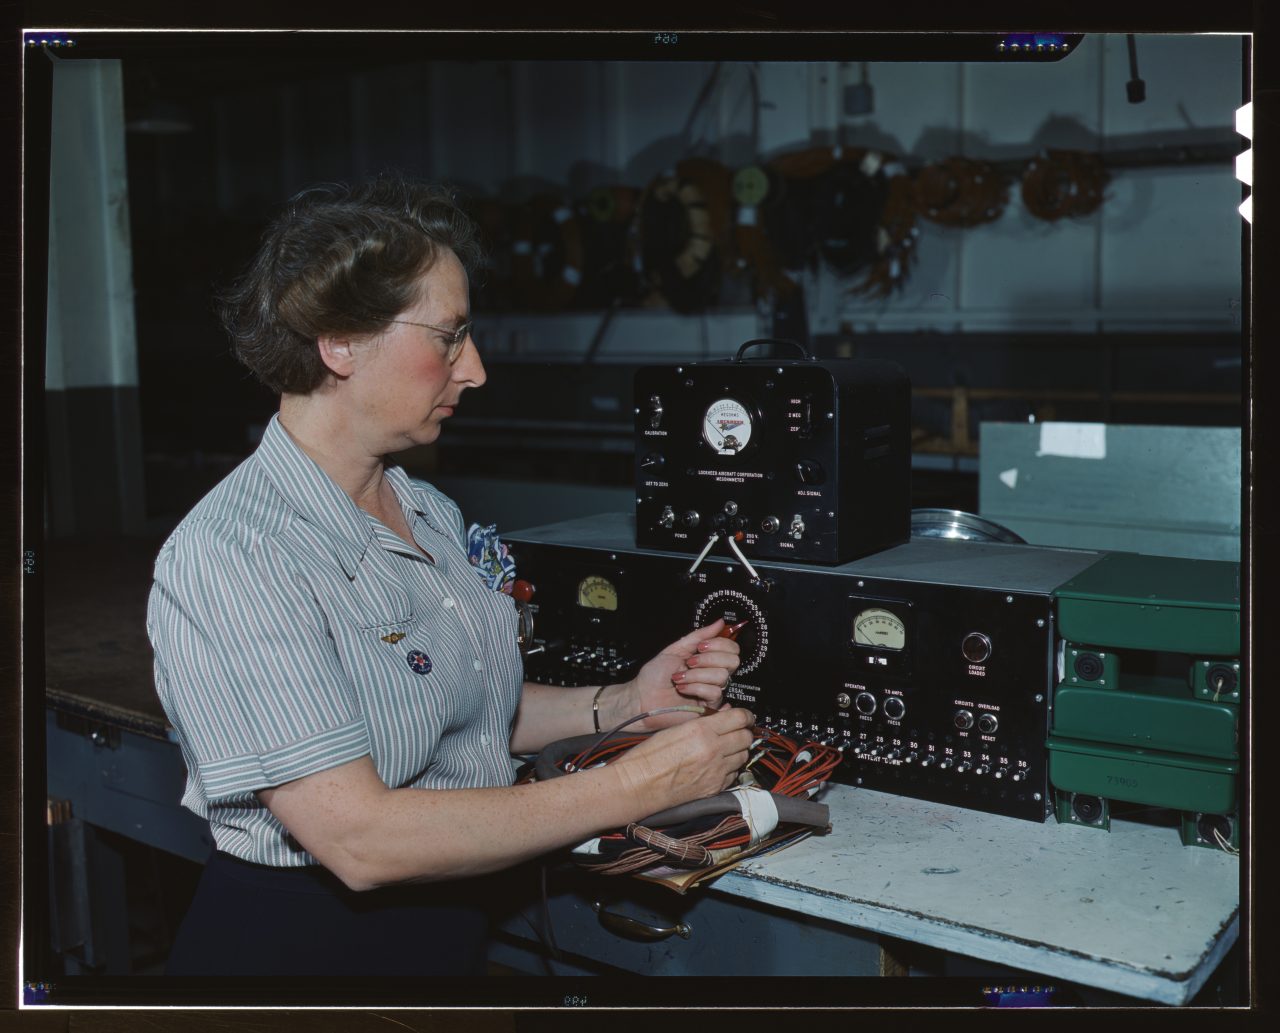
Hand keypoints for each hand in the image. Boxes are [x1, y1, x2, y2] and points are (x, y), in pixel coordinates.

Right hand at [610, 706, 755, 814]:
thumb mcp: (675, 729)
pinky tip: (718, 765)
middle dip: (743, 732)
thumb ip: (702, 724)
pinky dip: (730, 768)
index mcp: (701, 730)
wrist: (638, 785)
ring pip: (743, 756)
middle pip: (746, 737)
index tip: (744, 716)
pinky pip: (734, 775)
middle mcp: (713, 750)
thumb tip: (720, 720)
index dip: (745, 715)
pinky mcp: (714, 788)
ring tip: (726, 749)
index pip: (739, 717)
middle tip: (737, 731)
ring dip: (738, 751)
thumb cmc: (648, 757)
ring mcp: (716, 771)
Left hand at [615, 619, 740, 730]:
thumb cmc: (655, 674)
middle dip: (709, 658)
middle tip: (689, 662)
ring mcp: (712, 690)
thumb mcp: (677, 648)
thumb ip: (699, 635)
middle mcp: (713, 674)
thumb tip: (720, 622)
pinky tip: (682, 689)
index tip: (700, 646)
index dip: (720, 644)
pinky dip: (694, 687)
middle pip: (733, 661)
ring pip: (722, 676)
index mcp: (708, 659)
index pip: (731, 648)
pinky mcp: (710, 706)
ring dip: (696, 674)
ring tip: (679, 678)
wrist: (643, 696)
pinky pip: (714, 692)